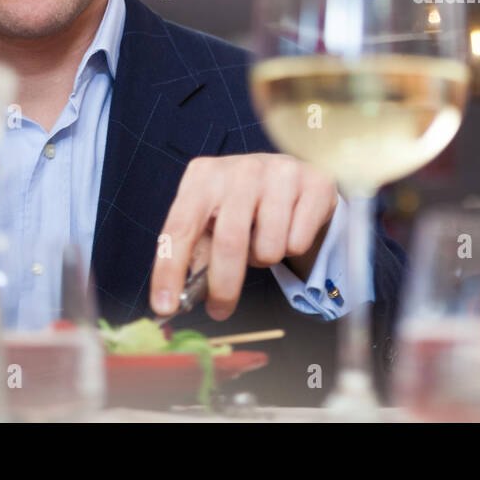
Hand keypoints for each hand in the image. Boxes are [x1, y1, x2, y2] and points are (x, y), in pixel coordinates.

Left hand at [150, 154, 338, 320]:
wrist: (293, 176)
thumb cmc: (244, 204)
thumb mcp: (212, 220)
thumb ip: (194, 254)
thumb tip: (175, 299)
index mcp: (204, 175)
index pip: (180, 227)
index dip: (169, 269)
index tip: (165, 306)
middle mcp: (241, 168)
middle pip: (229, 241)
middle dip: (223, 287)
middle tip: (219, 311)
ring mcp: (281, 173)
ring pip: (269, 248)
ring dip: (263, 260)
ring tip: (263, 243)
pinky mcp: (315, 184)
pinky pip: (298, 242)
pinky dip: (291, 249)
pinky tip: (289, 229)